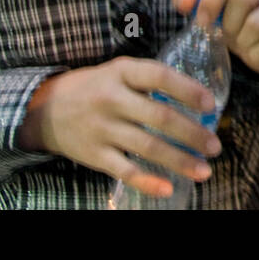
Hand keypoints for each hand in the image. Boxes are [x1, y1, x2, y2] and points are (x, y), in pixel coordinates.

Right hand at [18, 58, 222, 198]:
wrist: (43, 110)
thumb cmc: (94, 87)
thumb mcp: (118, 71)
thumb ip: (150, 80)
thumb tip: (197, 96)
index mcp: (122, 72)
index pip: (160, 77)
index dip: (188, 90)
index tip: (211, 105)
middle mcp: (112, 99)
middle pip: (160, 117)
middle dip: (192, 134)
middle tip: (215, 146)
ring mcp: (102, 128)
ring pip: (148, 147)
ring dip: (180, 160)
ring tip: (204, 170)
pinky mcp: (95, 155)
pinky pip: (125, 171)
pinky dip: (148, 182)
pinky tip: (168, 188)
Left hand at [172, 0, 258, 76]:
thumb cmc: (234, 14)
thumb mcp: (209, 2)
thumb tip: (185, 2)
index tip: (202, 22)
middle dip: (227, 23)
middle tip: (229, 32)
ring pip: (255, 24)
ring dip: (242, 40)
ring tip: (245, 39)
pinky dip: (256, 54)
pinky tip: (258, 48)